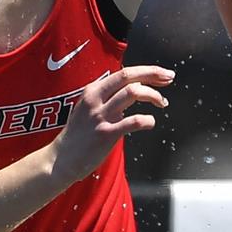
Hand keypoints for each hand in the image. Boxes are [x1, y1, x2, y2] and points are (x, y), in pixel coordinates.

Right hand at [50, 64, 171, 185]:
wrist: (61, 160)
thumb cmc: (79, 136)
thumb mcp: (88, 109)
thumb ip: (107, 98)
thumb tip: (134, 89)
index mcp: (92, 91)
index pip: (123, 73)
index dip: (147, 71)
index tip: (162, 74)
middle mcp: (96, 99)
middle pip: (128, 76)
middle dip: (153, 73)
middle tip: (169, 77)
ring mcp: (100, 116)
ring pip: (133, 92)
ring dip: (154, 95)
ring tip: (163, 103)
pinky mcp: (106, 134)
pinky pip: (134, 121)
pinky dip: (148, 120)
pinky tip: (150, 123)